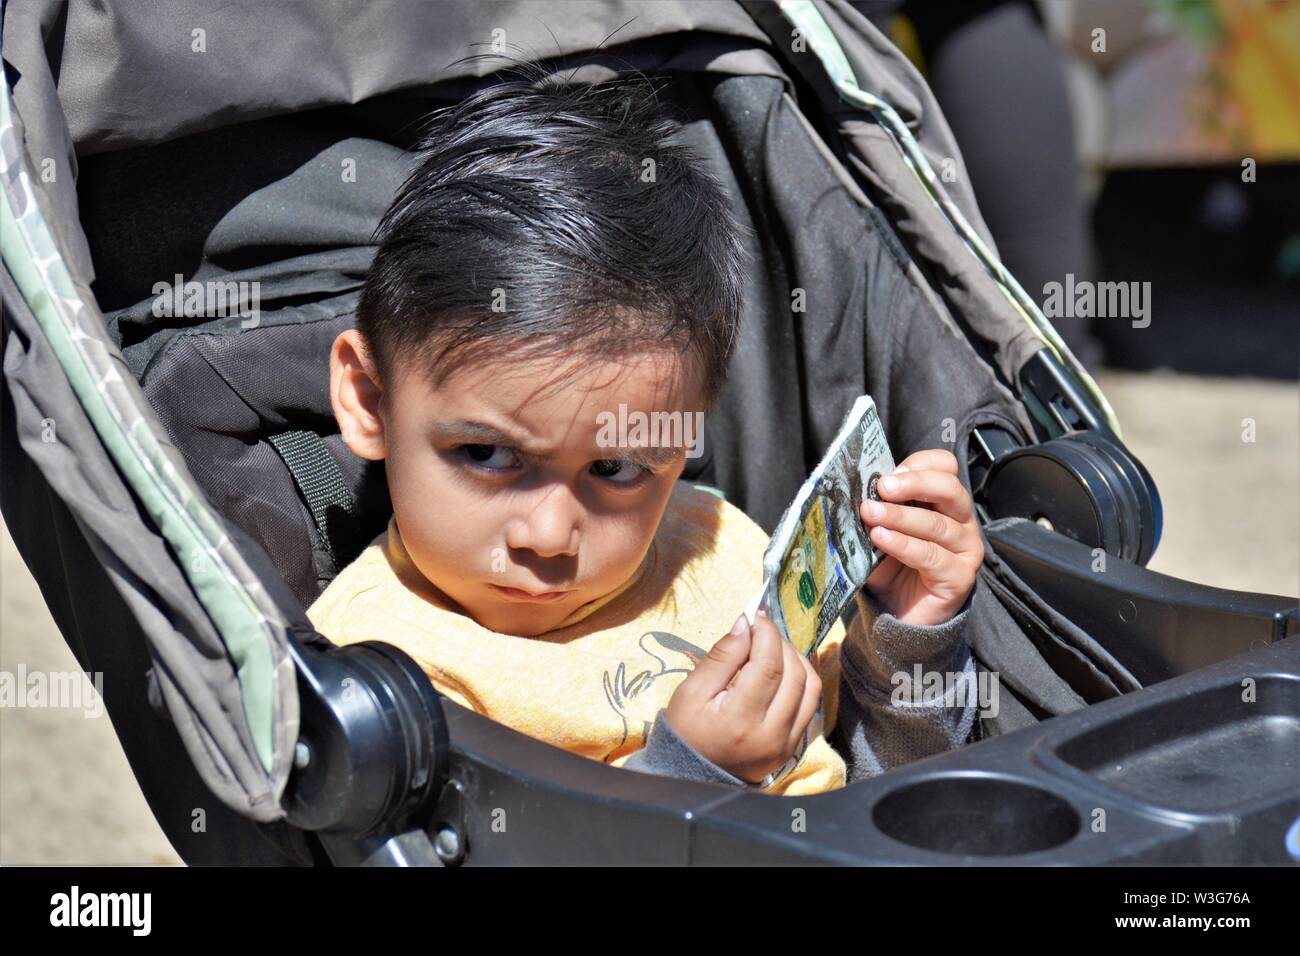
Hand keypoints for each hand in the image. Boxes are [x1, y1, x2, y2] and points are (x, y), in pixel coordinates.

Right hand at [665, 610, 821, 784]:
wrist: (693, 777)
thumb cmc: (686, 732)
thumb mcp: (691, 692)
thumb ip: (721, 657)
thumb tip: (745, 624)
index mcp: (740, 720)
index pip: (768, 665)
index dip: (766, 634)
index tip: (755, 617)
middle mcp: (771, 734)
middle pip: (794, 673)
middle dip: (779, 642)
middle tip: (760, 631)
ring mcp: (787, 743)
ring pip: (810, 686)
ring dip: (795, 658)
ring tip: (771, 649)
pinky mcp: (794, 746)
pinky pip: (810, 703)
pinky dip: (801, 679)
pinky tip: (781, 670)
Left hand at [860, 449, 983, 626]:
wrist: (899, 614)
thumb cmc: (891, 566)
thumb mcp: (882, 529)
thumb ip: (879, 507)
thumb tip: (858, 489)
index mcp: (944, 502)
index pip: (946, 467)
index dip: (919, 464)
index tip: (889, 472)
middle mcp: (962, 521)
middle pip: (950, 489)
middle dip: (915, 483)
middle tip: (883, 487)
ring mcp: (965, 549)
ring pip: (938, 524)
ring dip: (901, 516)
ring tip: (871, 513)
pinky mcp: (960, 577)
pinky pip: (931, 556)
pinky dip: (904, 544)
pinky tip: (881, 538)